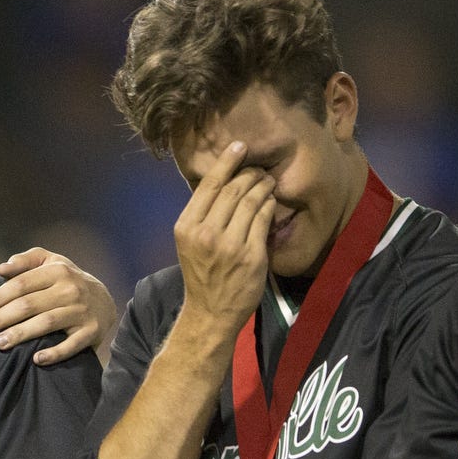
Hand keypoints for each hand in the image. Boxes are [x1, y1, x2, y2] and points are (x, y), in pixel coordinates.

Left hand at [0, 248, 118, 363]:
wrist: (105, 301)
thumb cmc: (68, 281)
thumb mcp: (51, 262)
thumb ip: (26, 260)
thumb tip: (2, 268)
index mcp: (57, 270)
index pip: (21, 284)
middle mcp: (70, 289)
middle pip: (29, 304)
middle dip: (1, 318)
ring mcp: (81, 311)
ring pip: (46, 323)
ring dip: (20, 334)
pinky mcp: (91, 331)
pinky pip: (71, 345)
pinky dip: (55, 353)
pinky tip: (36, 360)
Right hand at [173, 141, 274, 322]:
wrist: (210, 313)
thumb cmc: (201, 275)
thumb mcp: (189, 242)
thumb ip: (202, 215)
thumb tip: (223, 182)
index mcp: (186, 227)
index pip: (209, 185)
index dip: (227, 161)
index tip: (240, 146)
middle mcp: (206, 233)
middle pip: (233, 189)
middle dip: (250, 173)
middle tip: (260, 169)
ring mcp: (229, 245)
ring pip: (251, 201)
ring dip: (263, 186)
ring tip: (268, 181)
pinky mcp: (251, 255)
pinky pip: (264, 219)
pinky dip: (269, 205)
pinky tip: (271, 202)